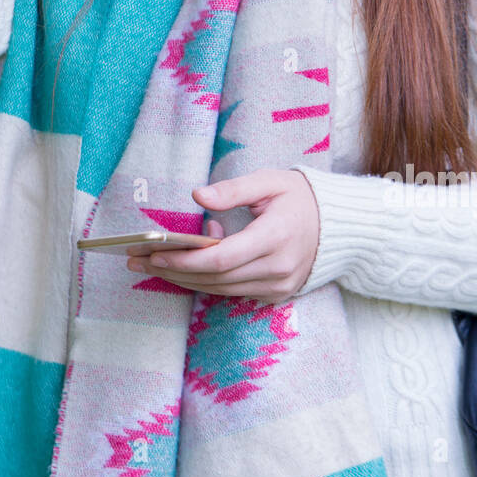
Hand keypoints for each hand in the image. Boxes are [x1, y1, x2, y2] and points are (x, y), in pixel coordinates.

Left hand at [126, 169, 320, 304]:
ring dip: (184, 280)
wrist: (338, 226)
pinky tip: (182, 270)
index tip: (154, 253)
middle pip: (216, 279)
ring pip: (221, 290)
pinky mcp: (276, 295)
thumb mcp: (268, 182)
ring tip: (150, 265)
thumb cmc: (299, 197)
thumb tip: (197, 195)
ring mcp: (278, 286)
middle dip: (173, 271)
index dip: (185, 260)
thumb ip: (232, 190)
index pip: (222, 259)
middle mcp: (278, 269)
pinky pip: (232, 293)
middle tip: (137, 260)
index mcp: (276, 237)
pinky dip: (206, 283)